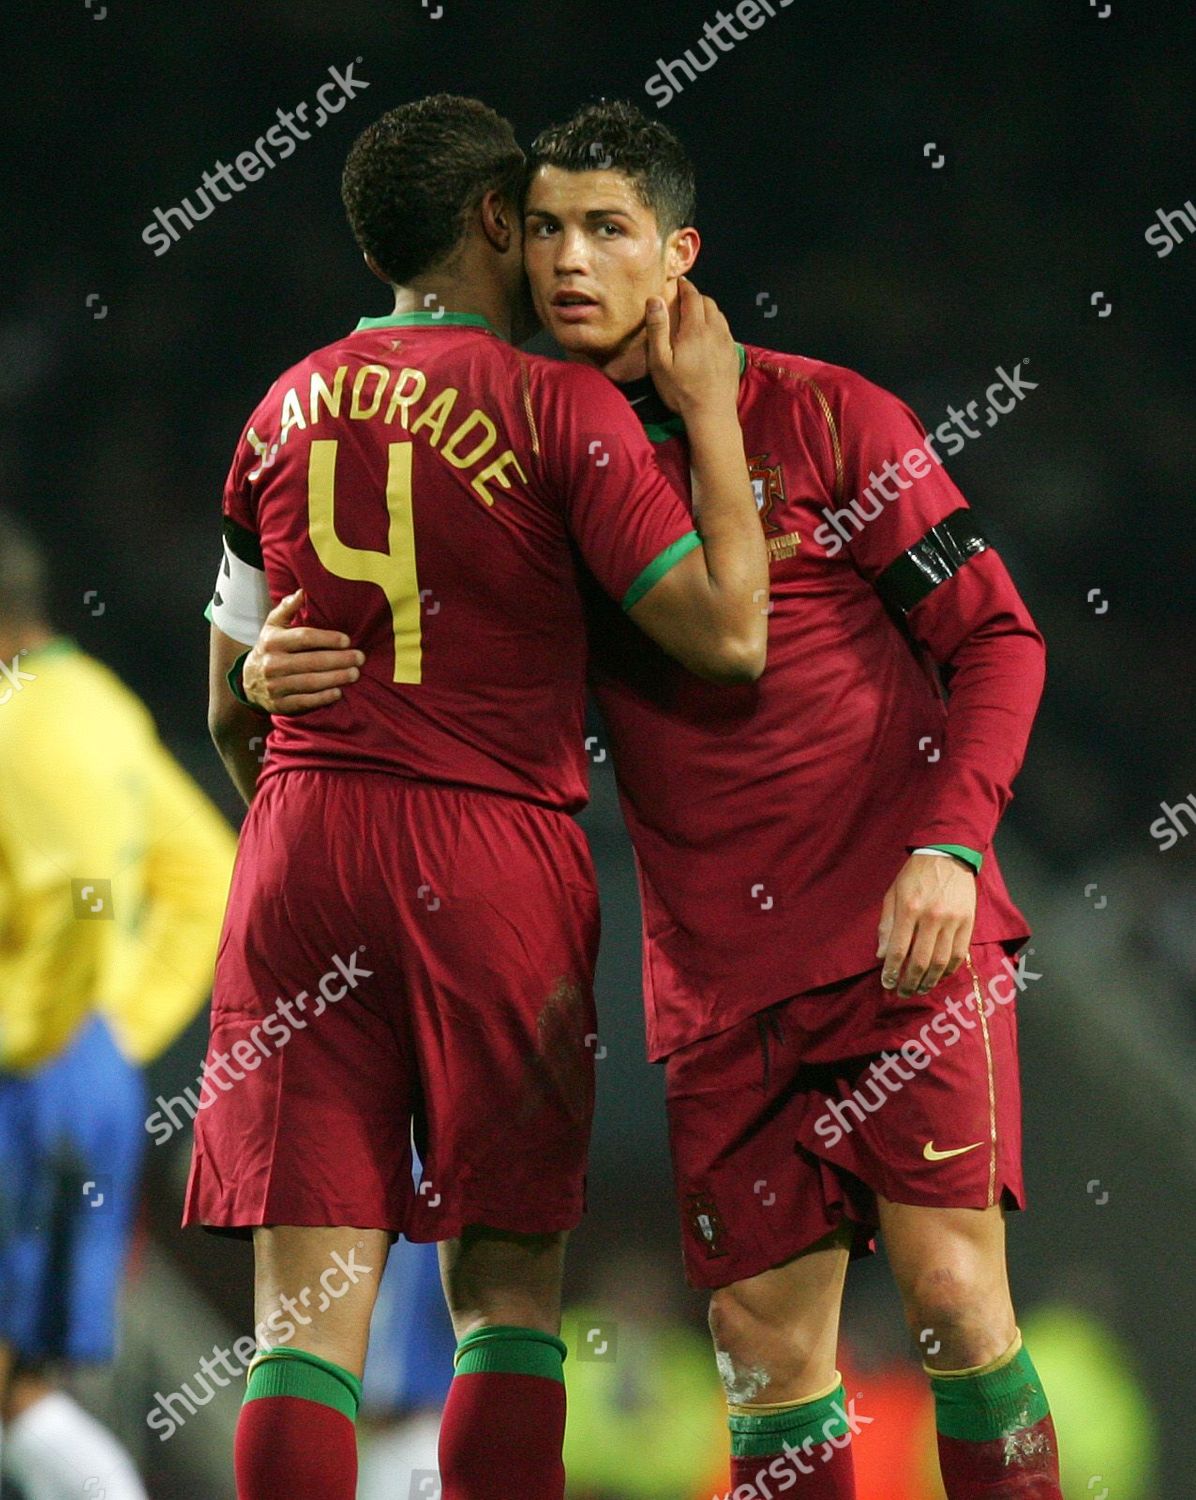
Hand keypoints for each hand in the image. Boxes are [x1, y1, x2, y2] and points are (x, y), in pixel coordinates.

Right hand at [243, 590, 363, 713]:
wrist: (248, 683)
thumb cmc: (269, 649)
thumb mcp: (272, 627)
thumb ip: (286, 609)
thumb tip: (302, 592)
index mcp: (272, 641)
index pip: (304, 638)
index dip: (327, 639)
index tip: (347, 640)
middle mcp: (272, 664)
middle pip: (311, 661)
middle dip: (339, 660)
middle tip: (360, 658)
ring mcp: (275, 686)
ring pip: (310, 682)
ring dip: (336, 678)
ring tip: (355, 674)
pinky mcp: (279, 705)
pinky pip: (304, 701)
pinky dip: (322, 698)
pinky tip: (338, 692)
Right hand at [645, 277, 739, 418]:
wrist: (712, 413)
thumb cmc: (681, 390)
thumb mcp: (660, 362)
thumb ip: (658, 329)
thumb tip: (655, 299)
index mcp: (695, 329)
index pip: (693, 297)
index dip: (685, 286)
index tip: (679, 282)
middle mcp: (715, 330)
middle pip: (708, 303)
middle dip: (696, 297)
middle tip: (684, 300)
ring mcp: (727, 342)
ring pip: (719, 315)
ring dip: (707, 310)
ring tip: (696, 315)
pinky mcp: (733, 354)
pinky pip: (725, 330)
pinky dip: (716, 324)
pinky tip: (708, 335)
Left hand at [876, 853, 976, 997]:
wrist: (947, 856)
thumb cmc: (914, 875)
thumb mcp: (893, 894)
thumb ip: (886, 925)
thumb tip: (882, 955)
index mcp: (909, 909)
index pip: (899, 950)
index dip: (892, 971)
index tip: (887, 984)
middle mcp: (932, 917)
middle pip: (920, 960)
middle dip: (910, 982)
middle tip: (903, 992)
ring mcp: (952, 921)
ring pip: (941, 962)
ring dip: (929, 981)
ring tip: (920, 989)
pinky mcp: (968, 922)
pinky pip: (959, 954)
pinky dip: (948, 970)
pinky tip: (938, 977)